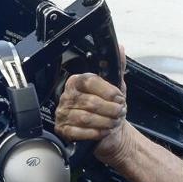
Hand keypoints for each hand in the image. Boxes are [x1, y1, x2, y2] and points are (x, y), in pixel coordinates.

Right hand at [55, 46, 130, 164]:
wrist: (110, 130)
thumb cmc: (110, 107)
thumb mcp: (116, 86)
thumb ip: (117, 66)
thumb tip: (119, 48)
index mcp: (77, 81)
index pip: (89, 81)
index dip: (108, 91)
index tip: (119, 98)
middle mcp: (67, 95)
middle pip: (90, 102)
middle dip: (110, 110)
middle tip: (119, 112)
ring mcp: (63, 113)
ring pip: (86, 118)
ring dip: (105, 122)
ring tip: (113, 122)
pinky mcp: (63, 129)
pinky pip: (80, 132)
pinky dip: (96, 133)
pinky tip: (103, 131)